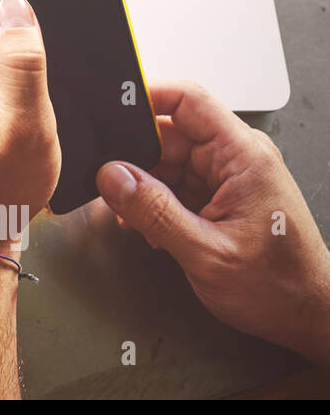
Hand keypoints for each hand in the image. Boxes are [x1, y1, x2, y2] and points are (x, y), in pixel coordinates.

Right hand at [96, 80, 329, 364]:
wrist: (306, 317)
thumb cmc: (279, 287)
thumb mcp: (205, 252)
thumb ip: (154, 211)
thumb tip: (112, 176)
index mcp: (243, 156)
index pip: (187, 101)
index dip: (145, 97)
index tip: (108, 110)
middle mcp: (237, 158)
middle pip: (168, 135)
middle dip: (135, 161)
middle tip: (114, 190)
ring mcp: (229, 176)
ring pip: (167, 162)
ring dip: (145, 189)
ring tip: (140, 221)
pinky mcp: (221, 195)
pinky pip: (176, 184)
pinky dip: (157, 204)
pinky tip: (155, 229)